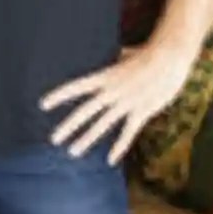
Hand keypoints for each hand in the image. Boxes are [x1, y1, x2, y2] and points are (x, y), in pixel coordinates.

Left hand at [40, 44, 195, 164]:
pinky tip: (110, 160)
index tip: (43, 105)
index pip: (76, 87)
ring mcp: (126, 103)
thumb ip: (118, 59)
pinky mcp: (141, 112)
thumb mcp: (127, 55)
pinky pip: (127, 133)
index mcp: (105, 76)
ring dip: (87, 140)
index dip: (59, 96)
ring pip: (102, 125)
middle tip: (53, 139)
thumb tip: (118, 53)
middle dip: (68, 126)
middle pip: (85, 112)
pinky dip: (119, 147)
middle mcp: (111, 92)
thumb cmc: (149, 53)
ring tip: (72, 152)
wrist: (170, 57)